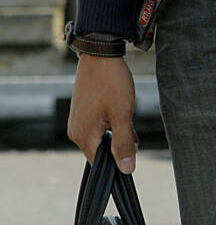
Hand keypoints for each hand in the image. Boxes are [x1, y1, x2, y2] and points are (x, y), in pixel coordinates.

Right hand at [67, 54, 137, 171]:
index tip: (131, 146)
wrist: (100, 54)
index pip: (101, 164)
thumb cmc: (111, 82)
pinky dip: (111, 122)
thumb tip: (126, 170)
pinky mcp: (81, 112)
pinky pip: (98, 127)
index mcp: (83, 136)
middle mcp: (75, 132)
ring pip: (102, 138)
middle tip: (130, 125)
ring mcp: (77, 121)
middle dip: (120, 143)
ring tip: (123, 112)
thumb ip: (123, 144)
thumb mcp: (122, 115)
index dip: (119, 160)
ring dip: (117, 131)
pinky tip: (117, 108)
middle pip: (102, 151)